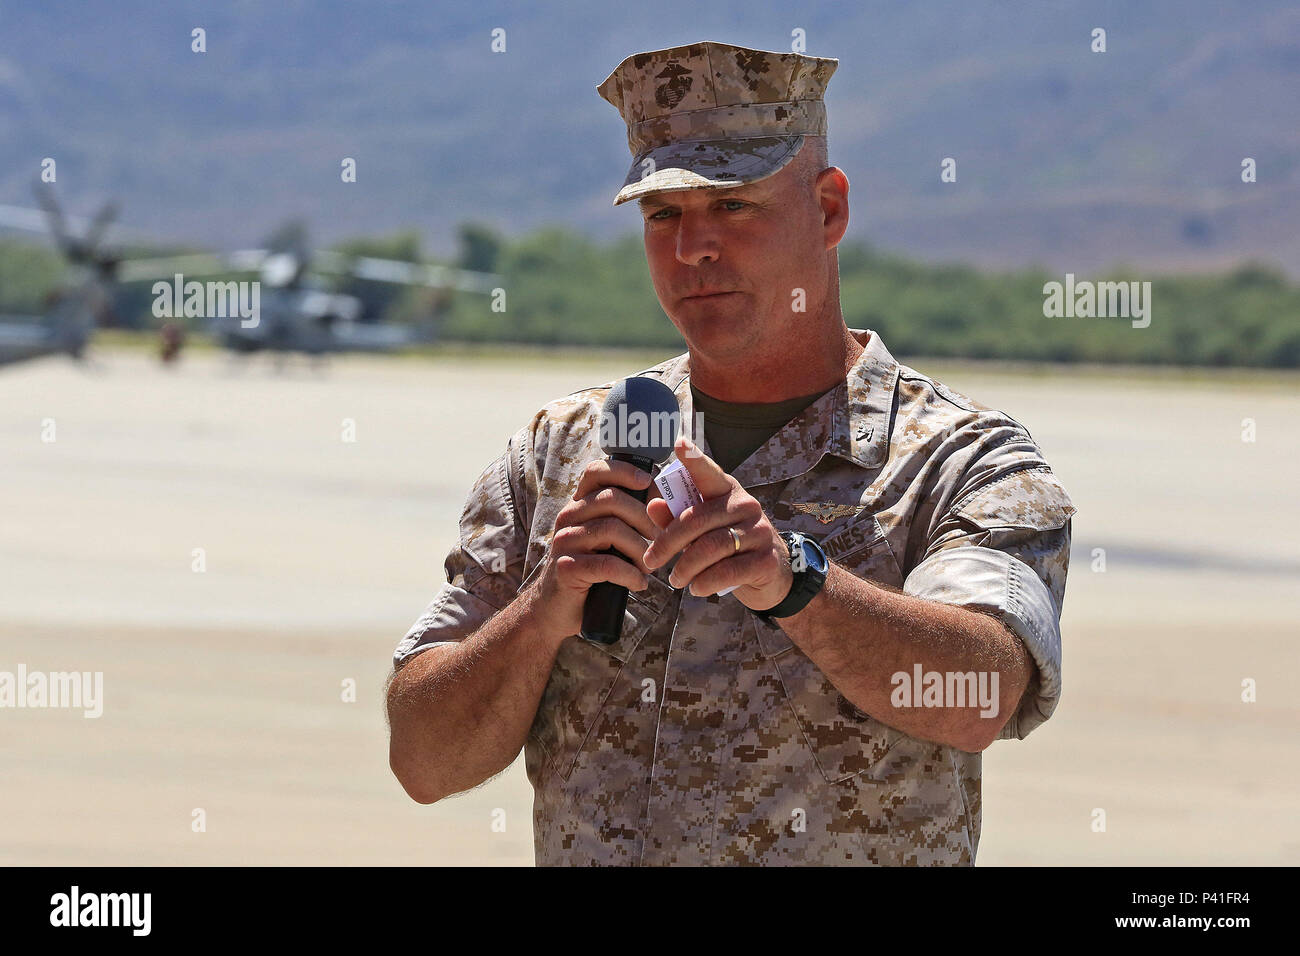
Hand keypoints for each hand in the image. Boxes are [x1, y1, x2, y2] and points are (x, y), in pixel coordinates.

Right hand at [527, 458, 661, 644]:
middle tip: (660, 541)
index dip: (624, 471)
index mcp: (580, 506)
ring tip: (649, 566)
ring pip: (611, 529)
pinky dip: (630, 574)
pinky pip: (607, 564)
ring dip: (640, 549)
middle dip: (645, 519)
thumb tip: (664, 506)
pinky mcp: (566, 568)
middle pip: (612, 499)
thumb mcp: (608, 541)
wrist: (557, 609)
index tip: (647, 481)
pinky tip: (639, 584)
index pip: (596, 472)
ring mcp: (565, 542)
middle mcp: (569, 517)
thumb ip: (627, 521)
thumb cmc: (592, 573)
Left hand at [643, 435, 791, 611]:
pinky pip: (728, 571)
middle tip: (651, 560)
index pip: (709, 473)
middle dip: (668, 542)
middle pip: (697, 519)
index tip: (678, 442)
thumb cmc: (728, 546)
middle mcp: (746, 505)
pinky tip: (696, 588)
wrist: (771, 575)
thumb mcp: (702, 531)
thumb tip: (652, 505)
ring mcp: (758, 532)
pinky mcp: (765, 559)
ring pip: (710, 547)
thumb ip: (676, 518)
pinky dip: (705, 582)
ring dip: (685, 567)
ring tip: (674, 579)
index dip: (694, 459)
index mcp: (727, 492)